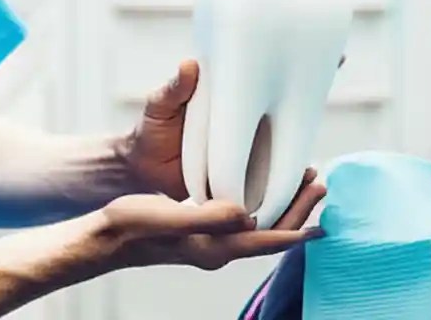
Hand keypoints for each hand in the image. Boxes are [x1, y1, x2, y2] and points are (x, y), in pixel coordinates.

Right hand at [92, 168, 326, 271]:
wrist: (107, 236)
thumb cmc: (132, 225)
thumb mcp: (168, 216)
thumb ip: (208, 217)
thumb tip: (247, 215)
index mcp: (216, 248)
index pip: (267, 242)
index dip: (297, 229)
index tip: (323, 219)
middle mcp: (219, 248)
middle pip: (270, 234)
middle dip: (298, 211)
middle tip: (319, 183)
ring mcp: (212, 241)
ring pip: (259, 226)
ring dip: (282, 205)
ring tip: (301, 182)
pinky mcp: (203, 230)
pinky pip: (243, 220)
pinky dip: (261, 204)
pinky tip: (263, 190)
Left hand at [122, 56, 345, 200]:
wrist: (143, 173)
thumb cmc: (150, 131)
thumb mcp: (158, 107)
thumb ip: (172, 90)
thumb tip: (189, 65)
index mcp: (230, 97)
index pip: (268, 75)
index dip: (301, 61)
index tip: (333, 50)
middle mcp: (246, 119)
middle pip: (287, 104)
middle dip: (315, 89)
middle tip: (338, 78)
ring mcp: (248, 146)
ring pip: (288, 142)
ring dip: (306, 145)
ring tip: (316, 162)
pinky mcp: (245, 176)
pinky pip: (273, 176)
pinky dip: (291, 180)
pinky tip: (307, 182)